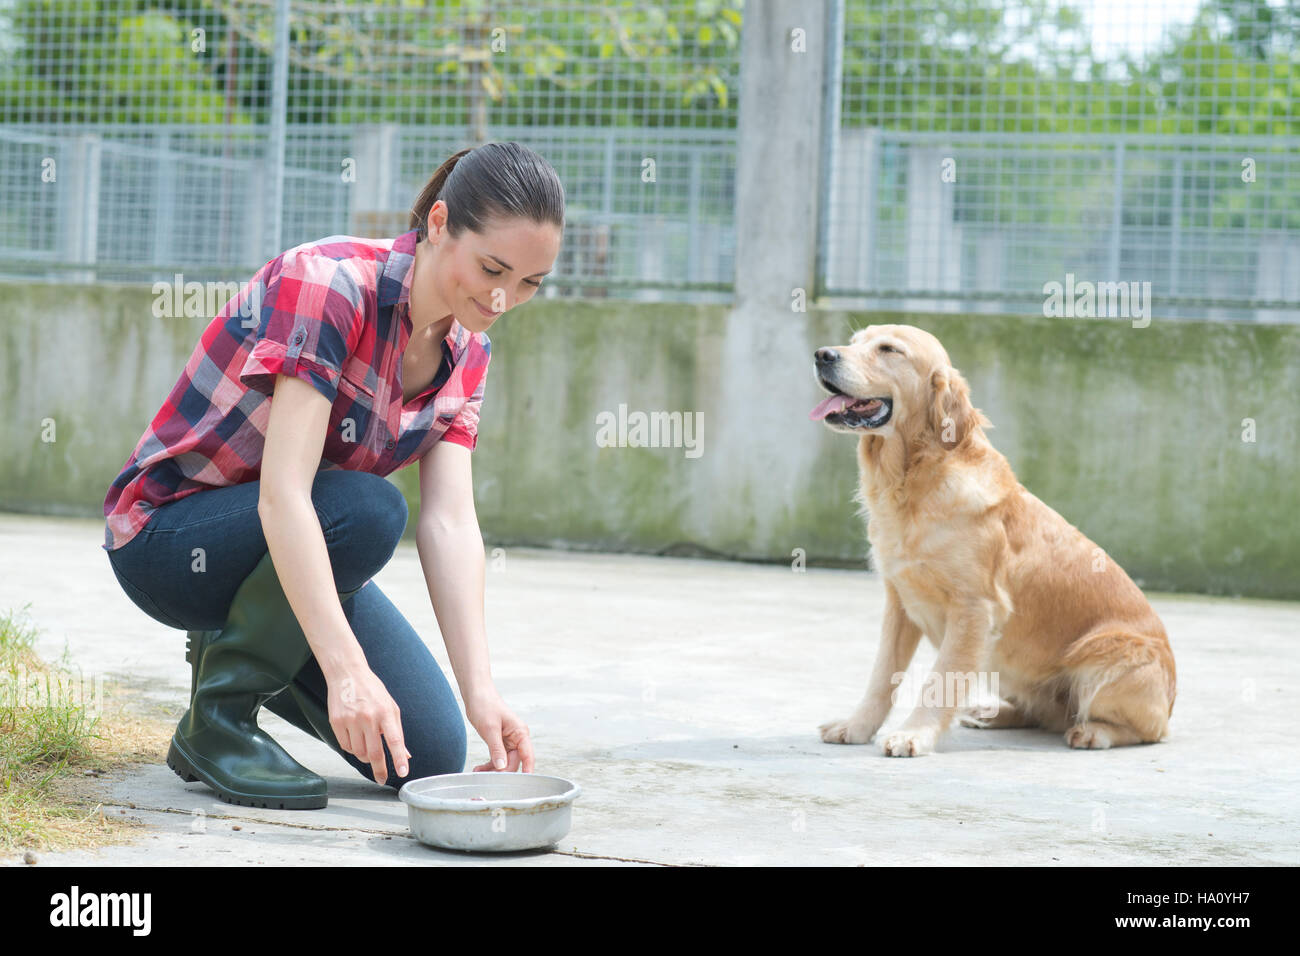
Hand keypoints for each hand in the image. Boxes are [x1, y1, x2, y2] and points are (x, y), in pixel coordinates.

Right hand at [326, 665, 410, 785]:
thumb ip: (397, 731)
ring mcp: (351, 720)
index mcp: (385, 712)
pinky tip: (356, 740)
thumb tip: (405, 755)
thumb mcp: (391, 707)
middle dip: (379, 769)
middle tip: (382, 778)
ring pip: (359, 753)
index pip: (394, 740)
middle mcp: (368, 717)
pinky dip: (352, 749)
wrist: (348, 674)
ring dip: (365, 757)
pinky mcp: (336, 722)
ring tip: (368, 749)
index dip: (398, 758)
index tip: (403, 772)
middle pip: (374, 752)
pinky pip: (346, 746)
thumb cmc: (372, 691)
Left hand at [466, 688, 534, 772]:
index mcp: (520, 733)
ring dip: (493, 770)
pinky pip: (498, 758)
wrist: (476, 694)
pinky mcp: (500, 742)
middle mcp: (517, 738)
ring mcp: (509, 741)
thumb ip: (497, 749)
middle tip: (486, 778)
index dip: (526, 770)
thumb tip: (502, 767)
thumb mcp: (490, 729)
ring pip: (505, 762)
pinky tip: (479, 769)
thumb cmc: (485, 706)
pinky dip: (490, 764)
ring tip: (478, 773)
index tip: (522, 785)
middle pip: (514, 762)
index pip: (527, 756)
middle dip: (502, 772)